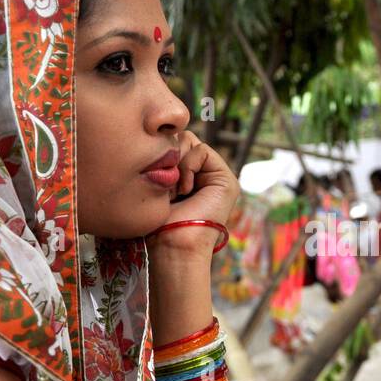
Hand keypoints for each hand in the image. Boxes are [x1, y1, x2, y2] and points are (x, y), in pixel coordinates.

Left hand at [151, 131, 239, 256]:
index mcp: (186, 178)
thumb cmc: (156, 223)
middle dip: (167, 158)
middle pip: (180, 139)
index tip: (154, 182)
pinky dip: (188, 166)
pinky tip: (186, 189)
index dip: (159, 155)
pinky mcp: (226, 180)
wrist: (172, 244)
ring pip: (189, 142)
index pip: (171, 144)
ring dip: (177, 164)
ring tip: (174, 190)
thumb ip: (160, 160)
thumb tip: (157, 136)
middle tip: (165, 187)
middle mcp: (203, 176)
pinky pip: (202, 151)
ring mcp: (216, 178)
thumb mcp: (154, 184)